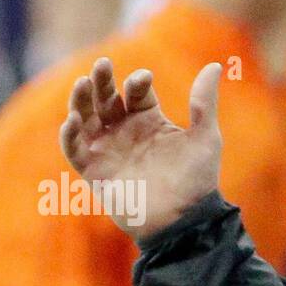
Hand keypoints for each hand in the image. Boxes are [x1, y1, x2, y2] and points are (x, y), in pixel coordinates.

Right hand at [60, 57, 222, 241]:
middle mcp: (126, 132)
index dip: (137, 82)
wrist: (182, 221)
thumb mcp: (205, 138)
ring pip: (85, 117)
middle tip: (102, 64)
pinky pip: (73, 149)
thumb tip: (216, 65)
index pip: (136, 92)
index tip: (144, 79)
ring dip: (81, 100)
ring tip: (83, 83)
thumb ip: (204, 102)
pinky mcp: (94, 171)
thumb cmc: (196, 181)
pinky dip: (69, 134)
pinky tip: (74, 120)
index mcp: (150, 121)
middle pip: (106, 98)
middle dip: (102, 80)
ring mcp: (108, 150)